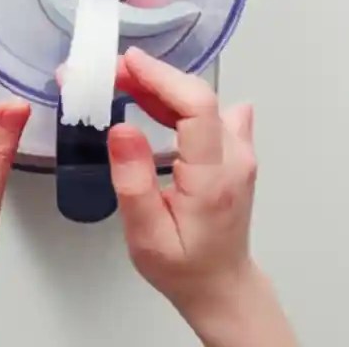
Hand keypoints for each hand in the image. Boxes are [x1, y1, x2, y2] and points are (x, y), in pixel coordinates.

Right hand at [109, 47, 296, 346]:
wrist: (221, 284)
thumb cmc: (183, 267)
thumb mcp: (146, 235)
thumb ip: (133, 182)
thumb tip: (121, 129)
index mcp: (213, 178)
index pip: (197, 107)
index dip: (162, 78)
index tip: (127, 63)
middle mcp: (234, 158)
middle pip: (199, 96)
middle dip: (152, 76)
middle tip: (108, 72)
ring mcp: (239, 152)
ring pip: (203, 100)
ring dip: (160, 86)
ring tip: (120, 81)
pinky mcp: (234, 150)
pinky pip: (208, 111)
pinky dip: (176, 98)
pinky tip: (149, 98)